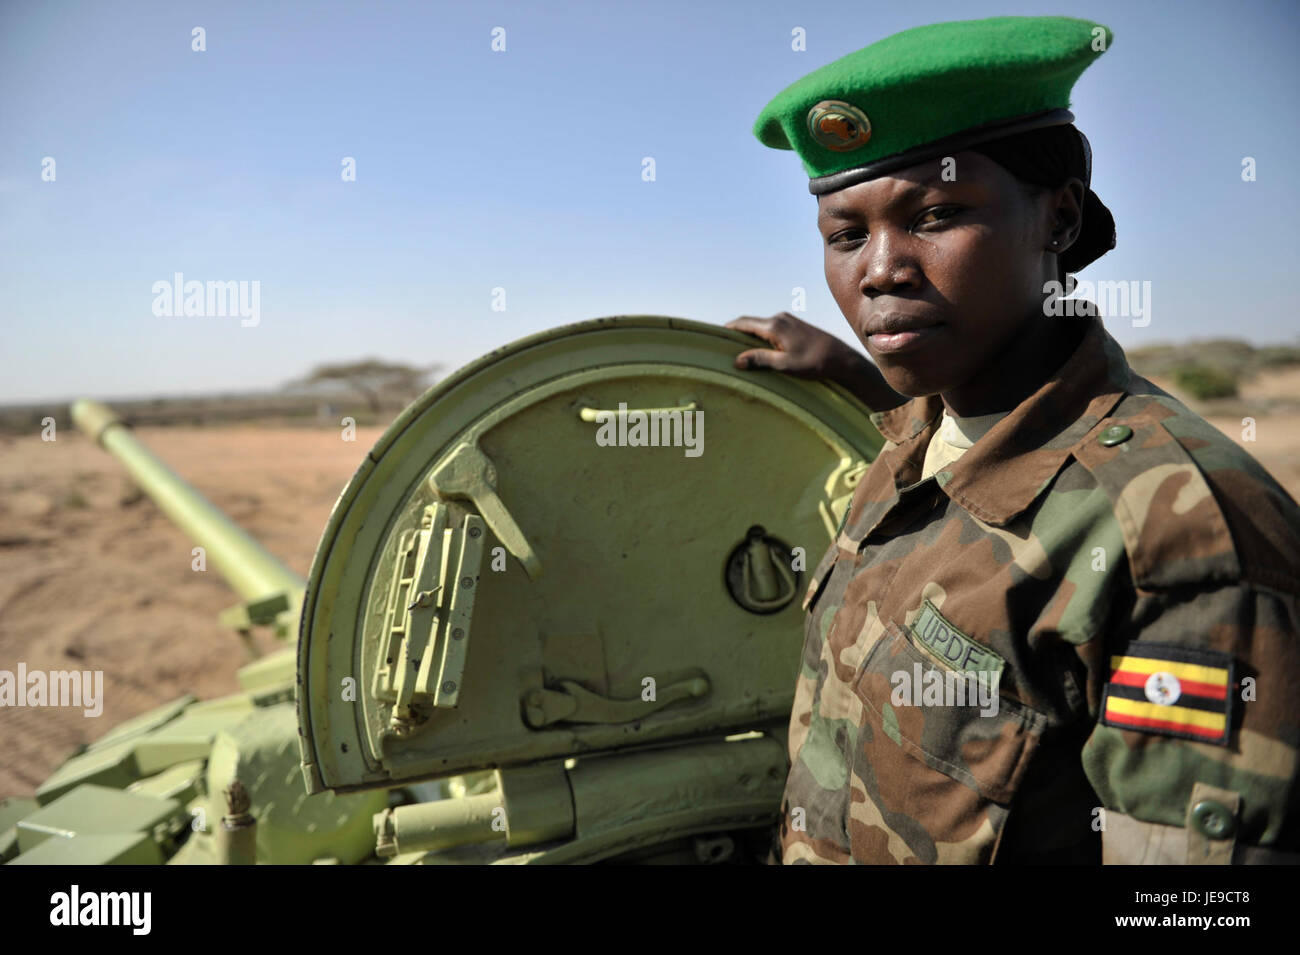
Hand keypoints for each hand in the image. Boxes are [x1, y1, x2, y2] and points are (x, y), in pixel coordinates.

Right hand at [726, 312, 906, 411]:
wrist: (842, 359)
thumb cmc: (814, 363)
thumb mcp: (784, 365)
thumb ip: (760, 360)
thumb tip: (737, 360)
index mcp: (774, 325)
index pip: (742, 323)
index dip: (725, 330)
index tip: (712, 337)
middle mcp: (779, 318)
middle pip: (749, 323)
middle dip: (734, 333)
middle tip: (720, 346)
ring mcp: (787, 320)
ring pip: (759, 326)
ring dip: (747, 336)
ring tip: (736, 350)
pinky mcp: (794, 326)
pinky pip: (769, 329)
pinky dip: (759, 337)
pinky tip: (757, 349)